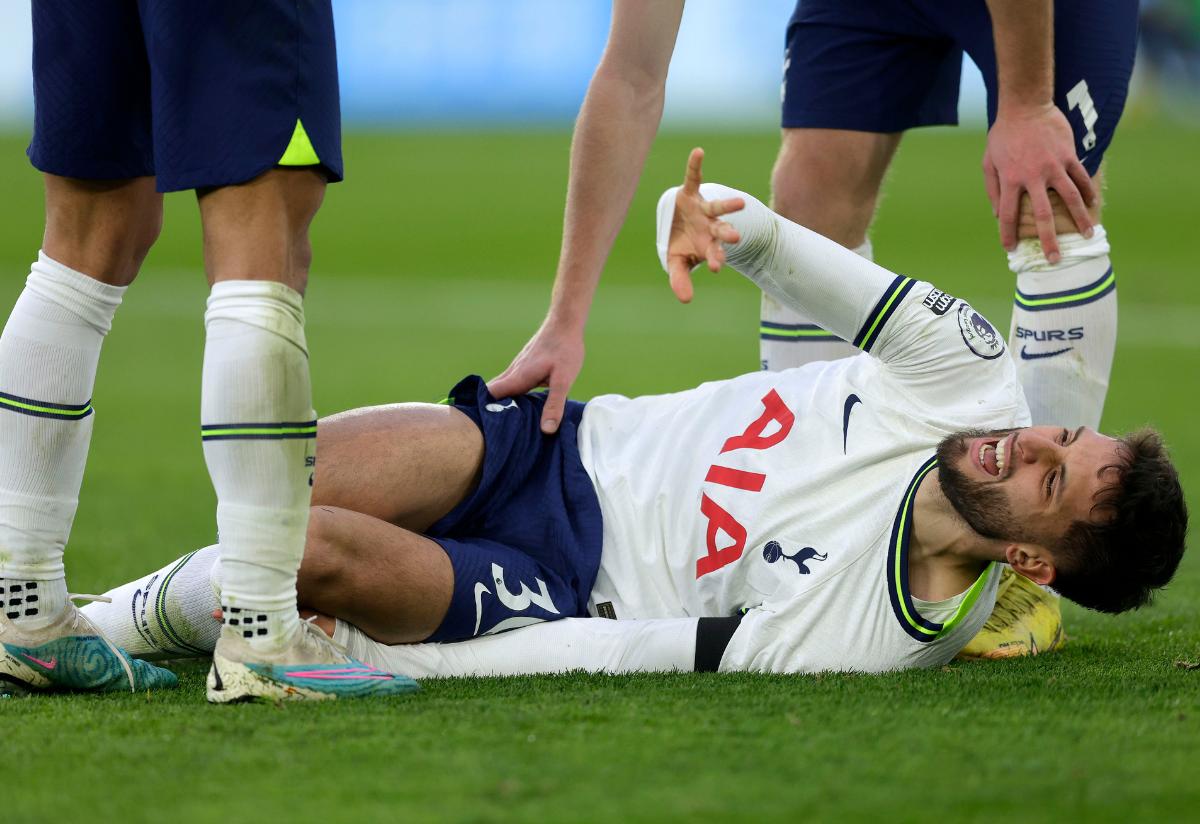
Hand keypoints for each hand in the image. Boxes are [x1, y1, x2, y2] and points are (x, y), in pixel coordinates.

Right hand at [488, 320, 584, 434]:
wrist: (564, 323)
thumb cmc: (565, 350)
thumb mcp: (563, 381)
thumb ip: (554, 405)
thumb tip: (546, 430)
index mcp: (518, 378)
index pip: (490, 395)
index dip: (482, 409)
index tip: (478, 426)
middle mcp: (513, 372)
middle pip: (492, 393)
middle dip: (488, 409)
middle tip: (487, 430)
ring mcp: (517, 368)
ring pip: (501, 387)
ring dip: (499, 403)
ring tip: (501, 424)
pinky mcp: (524, 366)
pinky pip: (510, 383)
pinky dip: (509, 395)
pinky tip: (517, 405)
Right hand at [666, 148, 744, 302]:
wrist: (678, 223)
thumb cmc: (682, 244)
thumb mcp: (677, 262)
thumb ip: (680, 278)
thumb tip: (686, 300)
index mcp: (708, 243)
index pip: (715, 252)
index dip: (716, 258)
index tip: (718, 267)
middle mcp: (709, 226)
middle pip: (721, 230)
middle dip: (727, 234)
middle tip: (736, 237)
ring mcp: (702, 209)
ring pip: (717, 207)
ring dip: (727, 206)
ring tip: (741, 203)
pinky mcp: (691, 192)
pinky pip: (693, 177)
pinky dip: (694, 165)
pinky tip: (698, 151)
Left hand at [982, 104, 1095, 261]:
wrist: (1025, 107)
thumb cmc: (1003, 135)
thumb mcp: (988, 162)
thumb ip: (993, 189)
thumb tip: (996, 214)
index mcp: (1009, 180)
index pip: (1006, 215)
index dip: (1007, 234)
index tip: (1010, 248)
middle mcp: (1032, 177)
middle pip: (1042, 216)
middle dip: (1048, 240)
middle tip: (1054, 259)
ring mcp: (1053, 166)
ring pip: (1070, 198)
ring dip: (1079, 219)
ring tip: (1086, 235)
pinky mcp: (1068, 155)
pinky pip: (1081, 177)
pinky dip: (1088, 192)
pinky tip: (1092, 204)